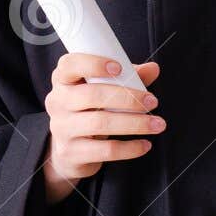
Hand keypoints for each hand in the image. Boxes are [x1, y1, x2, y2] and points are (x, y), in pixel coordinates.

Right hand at [41, 53, 162, 202]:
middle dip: (128, 98)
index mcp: (63, 80)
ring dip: (135, 123)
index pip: (70, 64)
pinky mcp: (71, 152)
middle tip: (152, 101)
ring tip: (156, 124)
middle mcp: (58, 102)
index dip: (93, 63)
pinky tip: (144, 145)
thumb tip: (153, 68)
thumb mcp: (102, 90)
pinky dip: (129, 148)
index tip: (119, 67)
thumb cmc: (88, 111)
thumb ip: (127, 77)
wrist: (69, 151)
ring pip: (101, 123)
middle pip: (93, 95)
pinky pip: (105, 150)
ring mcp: (62, 128)